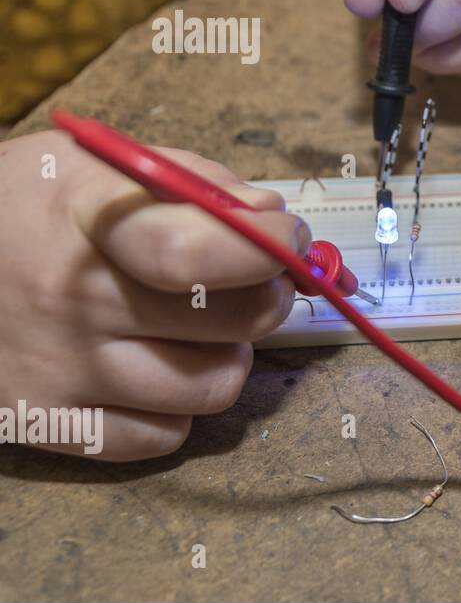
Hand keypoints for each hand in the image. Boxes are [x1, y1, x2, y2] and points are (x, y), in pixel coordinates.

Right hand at [0, 131, 306, 460]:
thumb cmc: (29, 208)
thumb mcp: (101, 166)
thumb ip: (197, 185)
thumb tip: (274, 222)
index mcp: (89, 221)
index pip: (196, 252)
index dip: (266, 250)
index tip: (289, 239)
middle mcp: (73, 300)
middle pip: (232, 322)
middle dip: (265, 298)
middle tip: (251, 284)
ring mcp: (60, 368)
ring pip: (214, 387)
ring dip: (226, 356)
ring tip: (194, 328)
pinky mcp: (49, 424)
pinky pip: (165, 437)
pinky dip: (177, 406)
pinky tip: (152, 366)